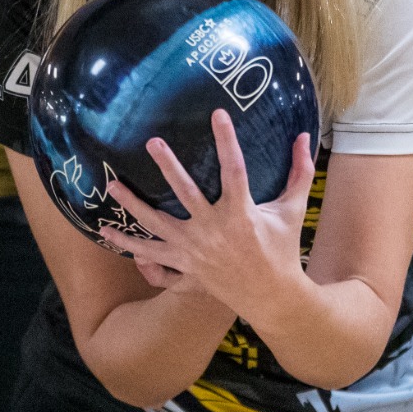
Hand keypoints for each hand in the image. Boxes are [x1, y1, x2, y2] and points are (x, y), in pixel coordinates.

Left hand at [101, 109, 314, 318]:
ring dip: (133, 204)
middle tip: (152, 142)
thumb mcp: (293, 211)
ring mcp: (195, 248)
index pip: (234, 169)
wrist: (270, 297)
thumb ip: (300, 173)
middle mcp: (214, 229)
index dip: (226, 141)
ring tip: (112, 185)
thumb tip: (306, 137)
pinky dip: (128, 244)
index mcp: (242, 213)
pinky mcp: (185, 264)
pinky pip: (152, 254)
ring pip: (158, 224)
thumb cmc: (283, 250)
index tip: (217, 114)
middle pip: (186, 193)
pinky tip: (106, 230)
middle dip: (168, 167)